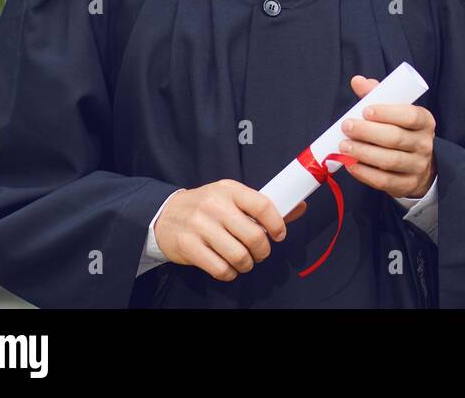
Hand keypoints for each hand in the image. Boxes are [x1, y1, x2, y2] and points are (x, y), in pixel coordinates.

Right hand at [154, 179, 307, 281]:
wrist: (165, 215)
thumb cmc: (207, 206)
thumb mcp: (232, 198)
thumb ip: (263, 206)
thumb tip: (300, 207)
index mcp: (229, 190)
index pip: (262, 205)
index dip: (277, 224)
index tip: (279, 235)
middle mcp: (214, 206)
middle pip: (253, 236)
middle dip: (263, 250)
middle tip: (261, 253)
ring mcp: (200, 226)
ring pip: (238, 255)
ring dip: (247, 264)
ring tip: (245, 261)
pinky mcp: (188, 246)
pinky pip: (220, 269)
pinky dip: (229, 273)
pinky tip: (228, 267)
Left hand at [338, 74, 436, 199]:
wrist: (420, 166)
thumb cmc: (402, 131)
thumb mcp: (396, 111)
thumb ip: (377, 95)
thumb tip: (357, 81)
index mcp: (424, 121)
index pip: (410, 115)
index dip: (387, 112)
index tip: (365, 110)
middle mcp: (424, 144)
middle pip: (395, 138)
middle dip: (368, 132)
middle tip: (346, 126)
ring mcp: (417, 166)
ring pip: (389, 161)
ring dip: (363, 152)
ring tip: (343, 146)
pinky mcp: (406, 185)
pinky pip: (384, 181)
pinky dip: (365, 173)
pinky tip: (350, 164)